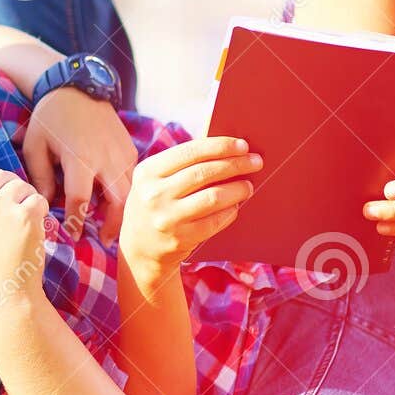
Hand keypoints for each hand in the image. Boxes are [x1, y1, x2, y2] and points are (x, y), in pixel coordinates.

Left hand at [22, 88, 136, 244]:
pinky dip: (129, 194)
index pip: (80, 199)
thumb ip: (40, 177)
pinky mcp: (130, 149)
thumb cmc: (50, 118)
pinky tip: (118, 205)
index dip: (76, 222)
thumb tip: (47, 204)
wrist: (77, 87)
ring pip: (131, 192)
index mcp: (79, 157)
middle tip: (104, 241)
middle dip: (112, 224)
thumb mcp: (35, 145)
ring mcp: (122, 153)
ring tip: (112, 228)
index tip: (72, 236)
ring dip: (123, 212)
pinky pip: (134, 178)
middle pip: (118, 201)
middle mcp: (105, 157)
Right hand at [118, 136, 259, 279]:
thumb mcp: (155, 181)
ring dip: (237, 189)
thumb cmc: (156, 205)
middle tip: (255, 162)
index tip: (242, 145)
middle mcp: (154, 194)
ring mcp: (167, 218)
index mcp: (147, 172)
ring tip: (248, 186)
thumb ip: (182, 165)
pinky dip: (230, 211)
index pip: (190, 152)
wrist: (140, 249)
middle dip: (235, 164)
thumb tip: (227, 150)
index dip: (220, 146)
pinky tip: (236, 205)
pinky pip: (215, 220)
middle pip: (204, 172)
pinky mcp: (181, 238)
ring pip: (213, 197)